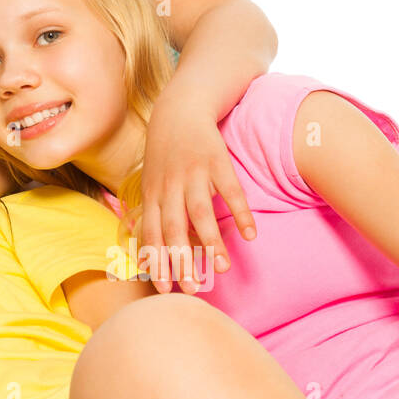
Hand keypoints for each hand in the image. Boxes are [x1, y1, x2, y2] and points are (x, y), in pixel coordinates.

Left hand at [141, 86, 254, 294]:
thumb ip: (151, 213)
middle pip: (173, 228)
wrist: (179, 109)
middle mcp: (170, 185)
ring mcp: (193, 172)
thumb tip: (147, 250)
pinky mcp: (217, 160)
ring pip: (200, 211)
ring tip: (223, 269)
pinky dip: (240, 212)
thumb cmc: (164, 154)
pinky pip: (230, 189)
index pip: (151, 234)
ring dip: (211, 241)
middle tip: (193, 289)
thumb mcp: (151, 181)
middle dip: (181, 261)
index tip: (166, 290)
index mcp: (152, 194)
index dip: (157, 261)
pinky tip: (251, 235)